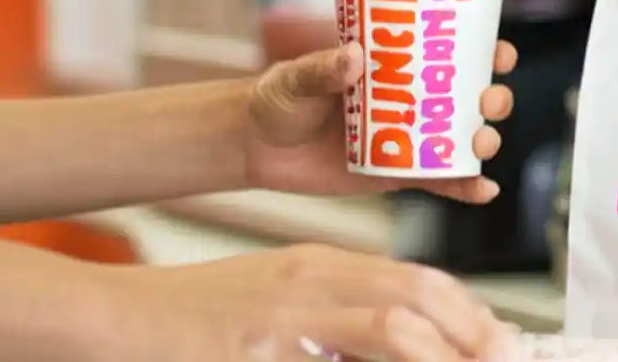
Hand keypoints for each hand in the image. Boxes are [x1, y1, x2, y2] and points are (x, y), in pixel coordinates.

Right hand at [99, 244, 517, 361]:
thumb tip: (402, 342)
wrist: (114, 318)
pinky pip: (328, 359)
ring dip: (437, 352)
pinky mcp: (254, 349)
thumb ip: (335, 315)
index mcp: (319, 264)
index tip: (497, 337)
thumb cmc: (196, 315)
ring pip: (387, 326)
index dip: (465, 308)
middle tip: (503, 356)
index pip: (412, 278)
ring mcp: (282, 316)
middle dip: (469, 328)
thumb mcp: (276, 299)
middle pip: (412, 294)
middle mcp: (310, 281)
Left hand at [245, 40, 517, 202]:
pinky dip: (466, 187)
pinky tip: (484, 191)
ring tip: (481, 145)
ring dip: (484, 140)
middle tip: (488, 102)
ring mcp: (410, 139)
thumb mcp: (295, 77)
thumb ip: (322, 68)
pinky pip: (442, 182)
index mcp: (397, 65)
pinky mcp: (400, 174)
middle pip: (471, 97)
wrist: (256, 149)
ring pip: (463, 139)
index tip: (500, 52)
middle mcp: (413, 99)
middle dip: (492, 98)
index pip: (451, 52)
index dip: (486, 50)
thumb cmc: (278, 99)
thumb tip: (353, 57)